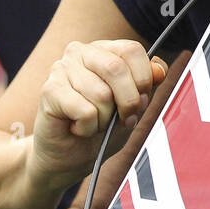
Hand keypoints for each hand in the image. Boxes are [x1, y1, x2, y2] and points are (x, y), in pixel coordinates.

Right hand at [29, 41, 166, 189]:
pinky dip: (88, 128)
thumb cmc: (99, 128)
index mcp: (103, 50)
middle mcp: (80, 52)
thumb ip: (147, 85)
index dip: (143, 79)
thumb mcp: (132, 106)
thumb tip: (159, 70)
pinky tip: (78, 127)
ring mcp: (61, 68)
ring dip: (104, 120)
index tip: (140, 101)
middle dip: (128, 101)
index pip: (132, 50)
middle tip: (121, 119)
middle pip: (117, 68)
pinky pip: (85, 111)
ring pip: (101, 94)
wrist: (66, 158)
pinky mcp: (49, 90)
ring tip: (93, 123)